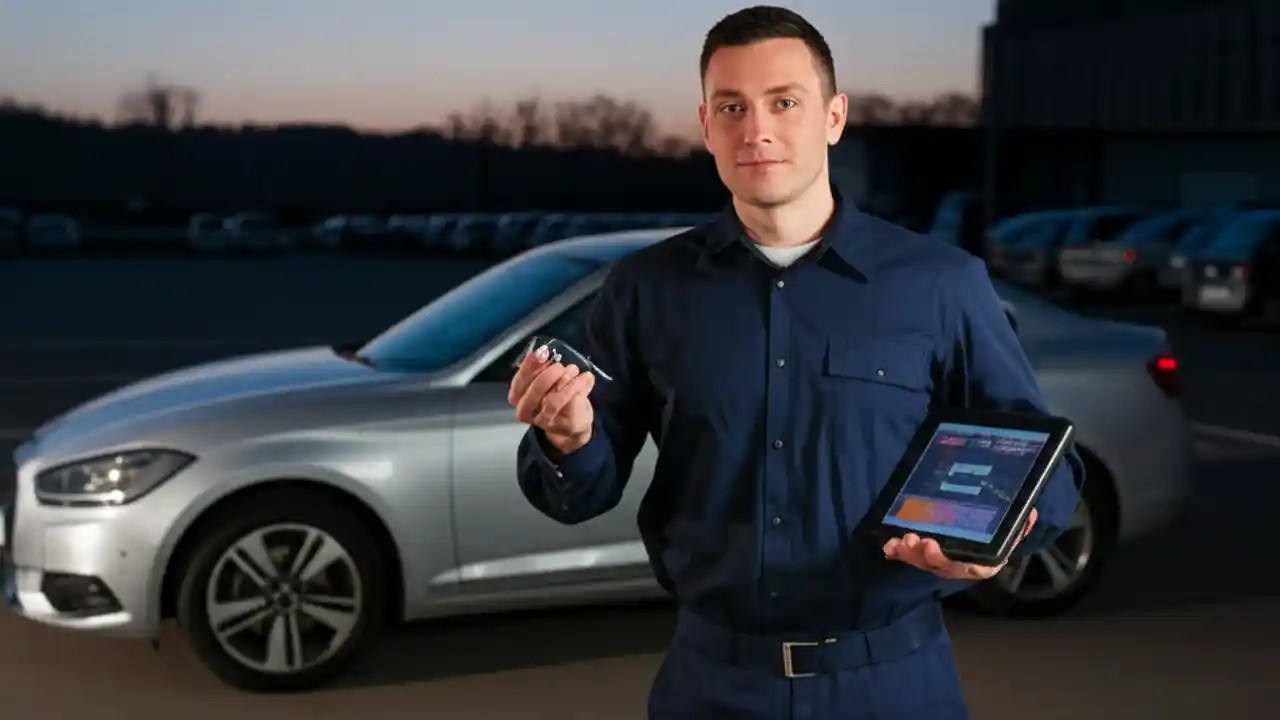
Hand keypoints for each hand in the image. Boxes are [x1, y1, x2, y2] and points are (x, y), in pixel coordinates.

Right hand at [508, 342, 596, 453]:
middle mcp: (525, 410)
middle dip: (551, 373)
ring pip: (552, 399)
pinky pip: (568, 403)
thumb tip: (543, 352)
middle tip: (561, 366)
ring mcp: (543, 420)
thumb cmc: (554, 397)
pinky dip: (577, 387)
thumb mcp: (545, 380)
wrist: (570, 425)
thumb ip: (541, 368)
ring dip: (565, 380)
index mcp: (517, 396)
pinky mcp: (562, 423)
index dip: (530, 364)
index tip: (543, 351)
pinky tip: (586, 377)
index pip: (520, 379)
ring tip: (574, 370)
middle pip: (536, 388)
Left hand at [882, 508, 1037, 580]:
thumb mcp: (1012, 525)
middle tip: (918, 541)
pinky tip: (888, 547)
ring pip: (924, 563)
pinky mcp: (926, 555)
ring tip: (900, 542)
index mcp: (983, 562)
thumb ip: (1020, 523)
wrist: (985, 526)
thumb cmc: (998, 527)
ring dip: (910, 554)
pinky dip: (899, 553)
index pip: (970, 568)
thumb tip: (1029, 512)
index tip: (936, 547)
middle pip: (942, 567)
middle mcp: (961, 566)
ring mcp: (942, 561)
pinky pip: (911, 557)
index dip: (952, 562)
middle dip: (927, 557)